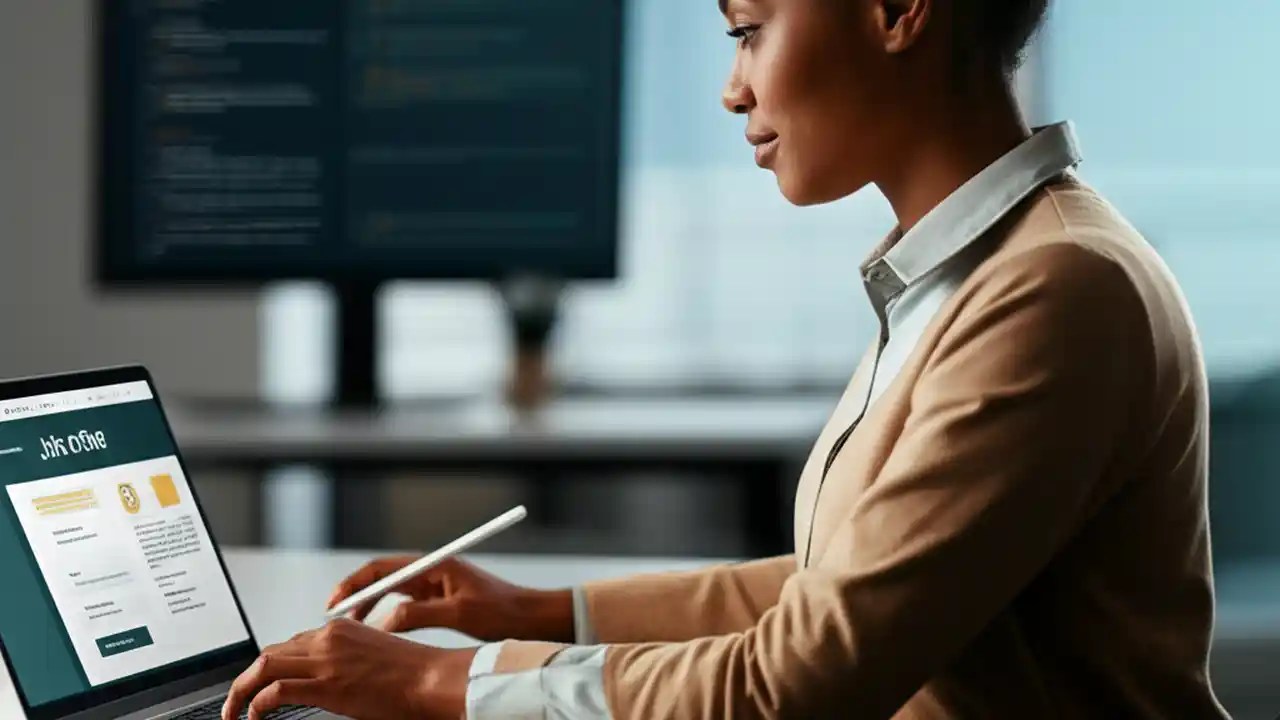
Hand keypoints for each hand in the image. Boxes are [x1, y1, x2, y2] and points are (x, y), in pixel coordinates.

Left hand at [220, 618, 473, 719]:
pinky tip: (255, 716)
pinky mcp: (325, 685)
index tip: (262, 683)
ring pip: (263, 666)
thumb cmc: (413, 672)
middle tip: (237, 700)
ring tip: (234, 712)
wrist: (431, 678)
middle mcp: (327, 637)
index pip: (291, 643)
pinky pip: (275, 691)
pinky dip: (256, 704)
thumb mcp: (371, 656)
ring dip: (241, 690)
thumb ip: (344, 660)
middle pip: (270, 652)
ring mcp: (324, 660)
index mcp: (339, 628)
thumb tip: (329, 678)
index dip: (271, 666)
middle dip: (248, 678)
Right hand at [327, 556, 573, 641]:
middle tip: (333, 616)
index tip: (337, 601)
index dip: (355, 583)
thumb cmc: (502, 610)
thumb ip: (421, 614)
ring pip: (390, 592)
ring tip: (349, 626)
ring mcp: (434, 586)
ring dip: (368, 606)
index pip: (383, 567)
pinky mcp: (438, 600)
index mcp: (434, 565)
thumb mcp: (459, 613)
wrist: (530, 617)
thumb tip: (386, 620)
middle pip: (382, 577)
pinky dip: (385, 616)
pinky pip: (402, 604)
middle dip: (355, 594)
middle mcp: (431, 571)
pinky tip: (376, 631)